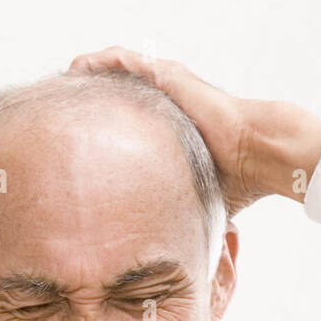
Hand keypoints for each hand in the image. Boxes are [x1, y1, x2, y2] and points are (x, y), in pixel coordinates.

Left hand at [67, 47, 320, 216]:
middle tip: (61, 107)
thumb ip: (173, 214)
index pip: (129, 123)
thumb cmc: (237, 181)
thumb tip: (167, 259)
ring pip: (120, 73)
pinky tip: (80, 64)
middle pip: (120, 94)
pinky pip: (130, 62)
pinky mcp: (171, 77)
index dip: (103, 127)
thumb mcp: (191, 197)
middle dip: (91, 97)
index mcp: (172, 131)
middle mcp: (168, 106)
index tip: (76, 139)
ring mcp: (169, 88)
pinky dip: (104, 61)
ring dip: (92, 73)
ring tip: (65, 76)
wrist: (259, 155)